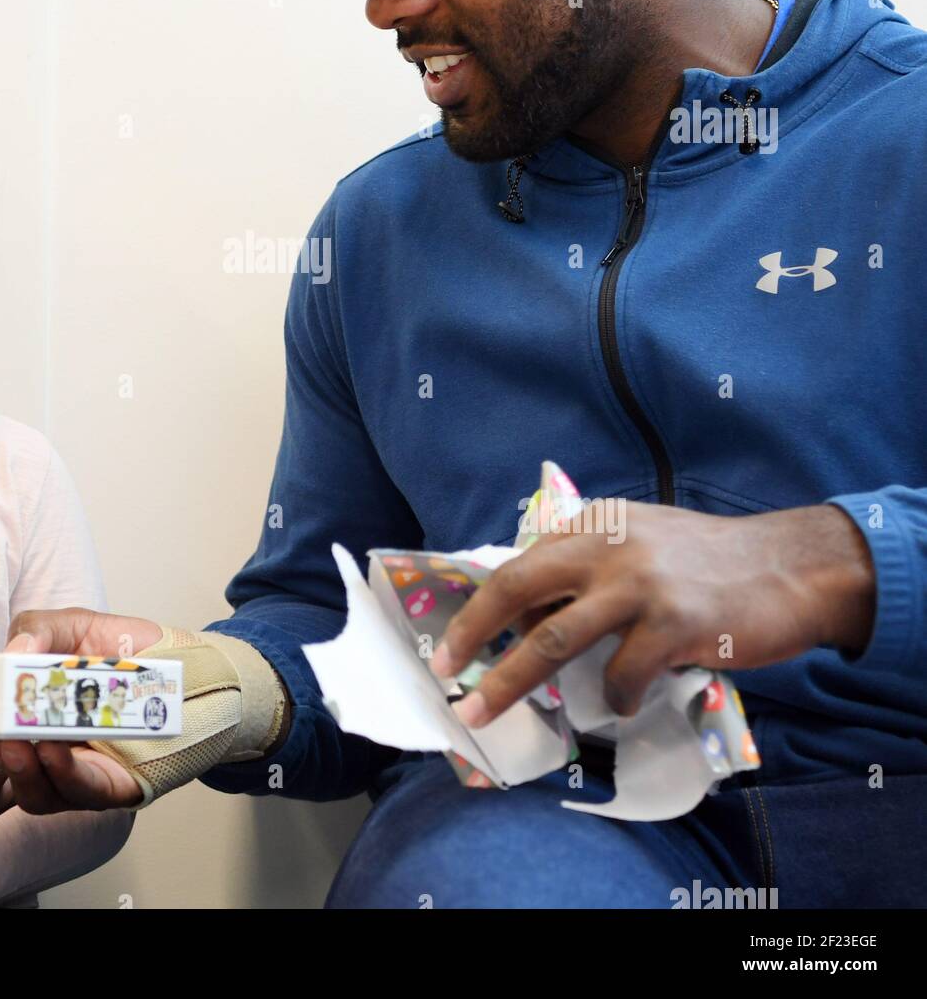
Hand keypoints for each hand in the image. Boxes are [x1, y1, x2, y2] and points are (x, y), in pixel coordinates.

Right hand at [0, 607, 161, 822]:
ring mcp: (70, 778)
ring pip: (27, 797)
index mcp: (17, 723)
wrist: (184, 664)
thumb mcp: (72, 626)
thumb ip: (35, 629)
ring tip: (22, 740)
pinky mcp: (107, 789)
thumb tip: (8, 653)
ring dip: (18, 770)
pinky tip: (56, 748)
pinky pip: (75, 793)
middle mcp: (37, 759)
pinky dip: (60, 771)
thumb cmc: (120, 651)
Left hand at [430, 501, 875, 723]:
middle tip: (445, 670)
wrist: (790, 566)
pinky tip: (627, 701)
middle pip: (518, 591)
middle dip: (473, 635)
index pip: (520, 565)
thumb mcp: (639, 540)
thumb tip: (529, 609)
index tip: (452, 639)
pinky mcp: (674, 624)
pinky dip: (617, 696)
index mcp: (593, 525)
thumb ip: (588, 564)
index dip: (481, 604)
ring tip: (484, 709)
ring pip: (553, 639)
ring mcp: (639, 584)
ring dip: (511, 680)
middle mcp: (607, 546)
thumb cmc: (708, 562)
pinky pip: (622, 674)